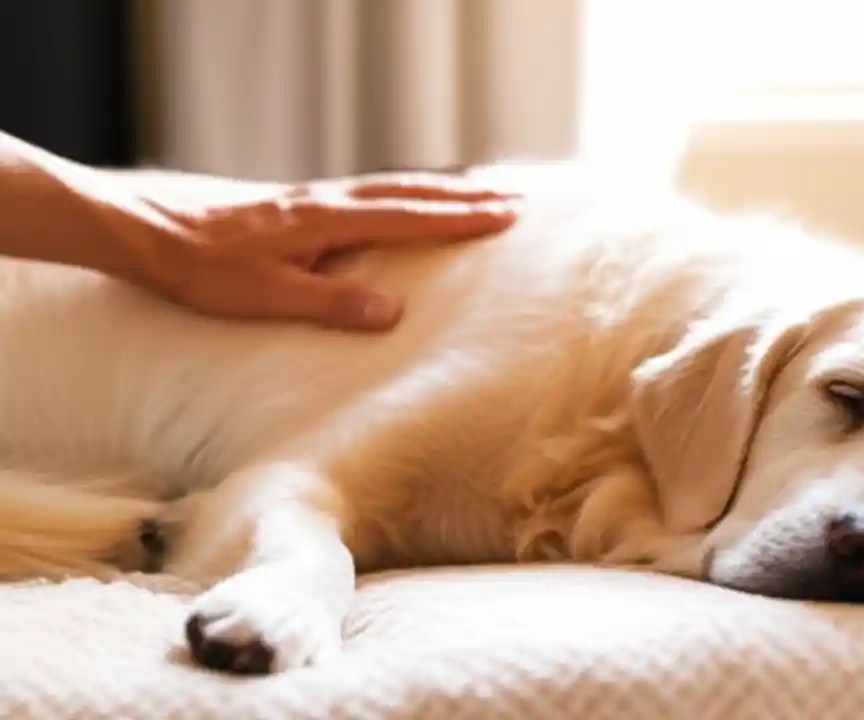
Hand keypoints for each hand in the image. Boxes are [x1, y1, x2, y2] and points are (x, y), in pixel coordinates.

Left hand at [139, 173, 517, 330]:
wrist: (153, 235)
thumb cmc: (207, 272)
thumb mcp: (269, 296)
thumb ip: (333, 303)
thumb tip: (395, 312)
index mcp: (328, 221)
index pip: (409, 217)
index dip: (459, 218)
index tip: (504, 215)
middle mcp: (328, 202)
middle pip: (410, 193)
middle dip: (464, 198)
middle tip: (512, 200)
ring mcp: (316, 200)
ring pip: (392, 187)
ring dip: (439, 191)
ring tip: (478, 194)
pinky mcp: (304, 206)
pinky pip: (371, 193)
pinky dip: (406, 194)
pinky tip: (409, 203)